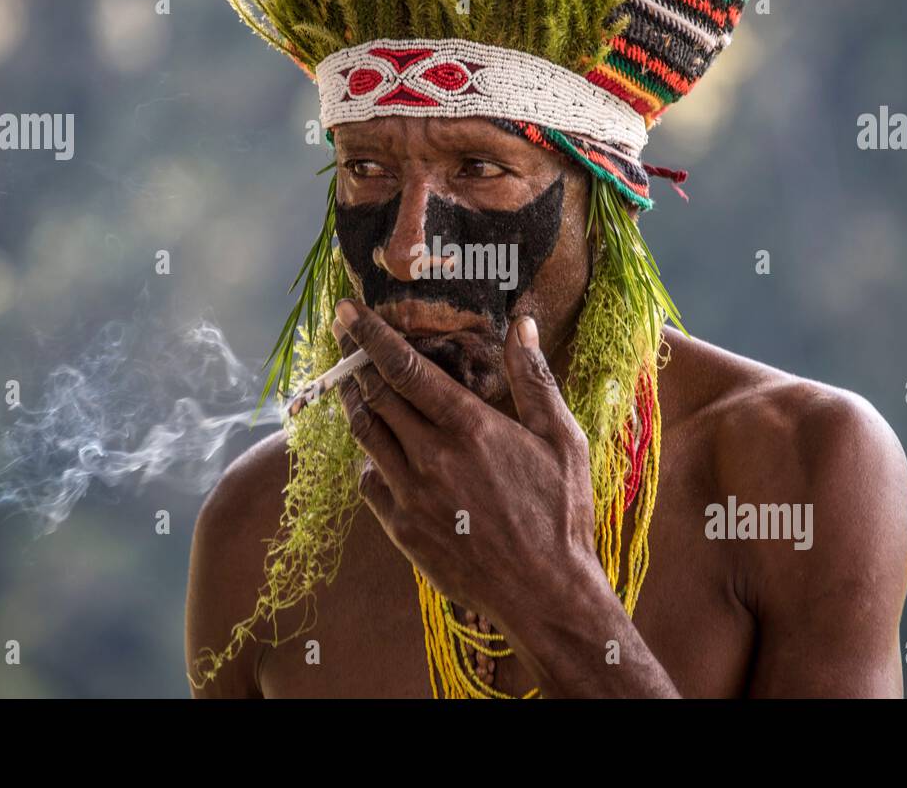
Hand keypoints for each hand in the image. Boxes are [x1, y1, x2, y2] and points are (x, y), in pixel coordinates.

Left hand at [332, 298, 596, 624]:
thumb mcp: (562, 440)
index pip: (405, 368)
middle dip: (355, 363)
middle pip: (375, 396)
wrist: (545, 594)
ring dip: (354, 405)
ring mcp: (412, 496)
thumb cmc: (561, 514)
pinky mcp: (401, 530)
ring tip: (351, 386)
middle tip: (344, 341)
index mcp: (470, 427)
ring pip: (365, 436)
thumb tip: (522, 325)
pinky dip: (369, 459)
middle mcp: (432, 457)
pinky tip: (380, 452)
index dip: (371, 335)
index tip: (347, 311)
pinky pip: (369, 483)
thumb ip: (534, 379)